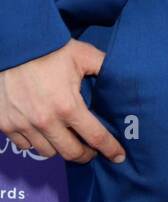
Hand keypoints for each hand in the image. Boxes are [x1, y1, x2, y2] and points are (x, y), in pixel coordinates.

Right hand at [0, 40, 125, 163]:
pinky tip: (43, 132)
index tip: (118, 156)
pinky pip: (24, 145)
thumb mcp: (82, 55)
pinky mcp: (5, 125)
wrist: (14, 45)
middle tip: (91, 150)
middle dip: (85, 154)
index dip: (110, 148)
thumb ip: (104, 66)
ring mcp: (23, 125)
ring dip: (60, 148)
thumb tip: (122, 76)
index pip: (95, 137)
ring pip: (47, 152)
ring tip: (67, 138)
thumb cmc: (49, 49)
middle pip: (71, 153)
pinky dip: (36, 142)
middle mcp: (46, 121)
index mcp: (68, 106)